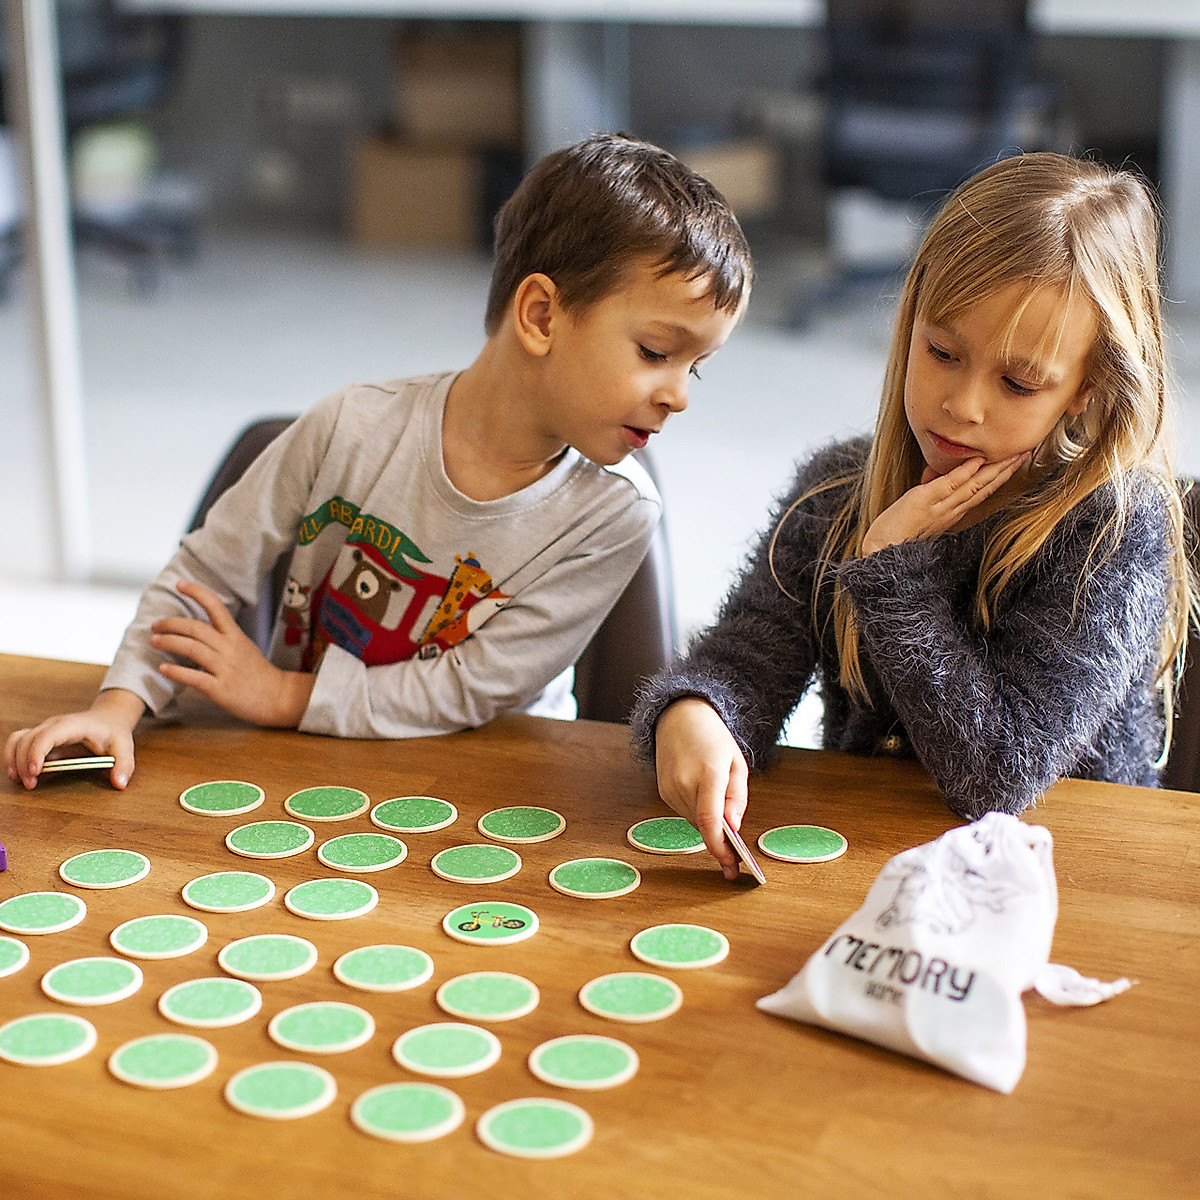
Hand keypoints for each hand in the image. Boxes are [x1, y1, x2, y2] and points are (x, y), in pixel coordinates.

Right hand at [5, 688, 143, 789]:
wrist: (108, 718)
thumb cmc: (114, 733)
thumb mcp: (125, 747)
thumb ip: (124, 765)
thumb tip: (119, 783)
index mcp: (73, 725)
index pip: (48, 735)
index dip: (37, 752)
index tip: (35, 772)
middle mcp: (54, 725)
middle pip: (28, 739)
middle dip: (23, 762)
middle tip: (30, 785)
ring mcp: (45, 730)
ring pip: (18, 739)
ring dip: (13, 759)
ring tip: (20, 780)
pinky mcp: (41, 737)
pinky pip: (18, 742)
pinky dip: (13, 757)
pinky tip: (18, 774)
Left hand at [150, 580, 313, 726]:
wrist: (278, 697)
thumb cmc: (257, 673)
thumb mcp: (244, 647)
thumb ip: (222, 638)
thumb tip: (196, 631)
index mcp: (235, 636)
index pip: (216, 607)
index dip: (197, 593)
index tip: (180, 584)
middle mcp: (229, 648)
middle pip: (195, 628)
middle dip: (170, 624)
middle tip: (155, 625)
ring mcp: (225, 669)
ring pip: (191, 648)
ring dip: (168, 642)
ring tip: (153, 642)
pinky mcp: (220, 689)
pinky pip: (194, 677)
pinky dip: (176, 672)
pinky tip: (163, 669)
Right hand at [654, 698, 748, 880]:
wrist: (680, 718)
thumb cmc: (713, 738)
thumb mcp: (737, 763)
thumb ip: (737, 798)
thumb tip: (733, 828)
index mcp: (708, 771)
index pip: (710, 818)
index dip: (720, 846)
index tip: (731, 864)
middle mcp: (684, 781)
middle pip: (704, 825)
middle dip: (720, 841)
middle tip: (735, 856)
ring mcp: (669, 787)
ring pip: (694, 822)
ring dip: (709, 825)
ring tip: (720, 811)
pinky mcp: (662, 792)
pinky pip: (684, 813)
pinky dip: (697, 814)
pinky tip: (702, 797)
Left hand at [861, 452, 1027, 556]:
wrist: (881, 549)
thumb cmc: (897, 529)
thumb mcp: (919, 505)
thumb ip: (930, 488)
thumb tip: (936, 472)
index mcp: (952, 513)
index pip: (981, 492)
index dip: (999, 478)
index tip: (1015, 463)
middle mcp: (950, 511)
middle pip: (984, 488)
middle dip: (1006, 471)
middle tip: (1025, 455)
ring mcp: (939, 507)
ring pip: (973, 487)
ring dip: (994, 471)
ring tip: (1013, 457)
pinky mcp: (923, 502)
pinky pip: (948, 486)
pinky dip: (963, 474)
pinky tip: (977, 462)